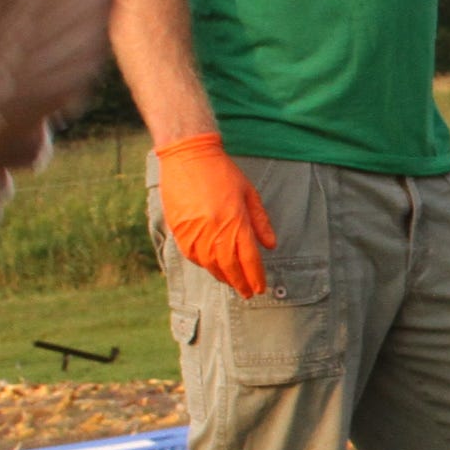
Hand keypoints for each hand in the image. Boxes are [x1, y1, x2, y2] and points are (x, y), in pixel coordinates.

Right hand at [156, 132, 274, 298]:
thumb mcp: (249, 193)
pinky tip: (212, 267)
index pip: (249, 260)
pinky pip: (193, 256)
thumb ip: (260, 221)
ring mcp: (195, 233)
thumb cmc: (222, 173)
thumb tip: (270, 246)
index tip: (260, 288)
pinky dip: (204, 265)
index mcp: (236, 222)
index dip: (256, 277)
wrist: (189, 157)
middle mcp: (215, 232)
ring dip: (223, 277)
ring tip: (232, 283)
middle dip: (241, 283)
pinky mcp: (179, 231)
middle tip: (247, 293)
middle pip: (230, 268)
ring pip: (210, 265)